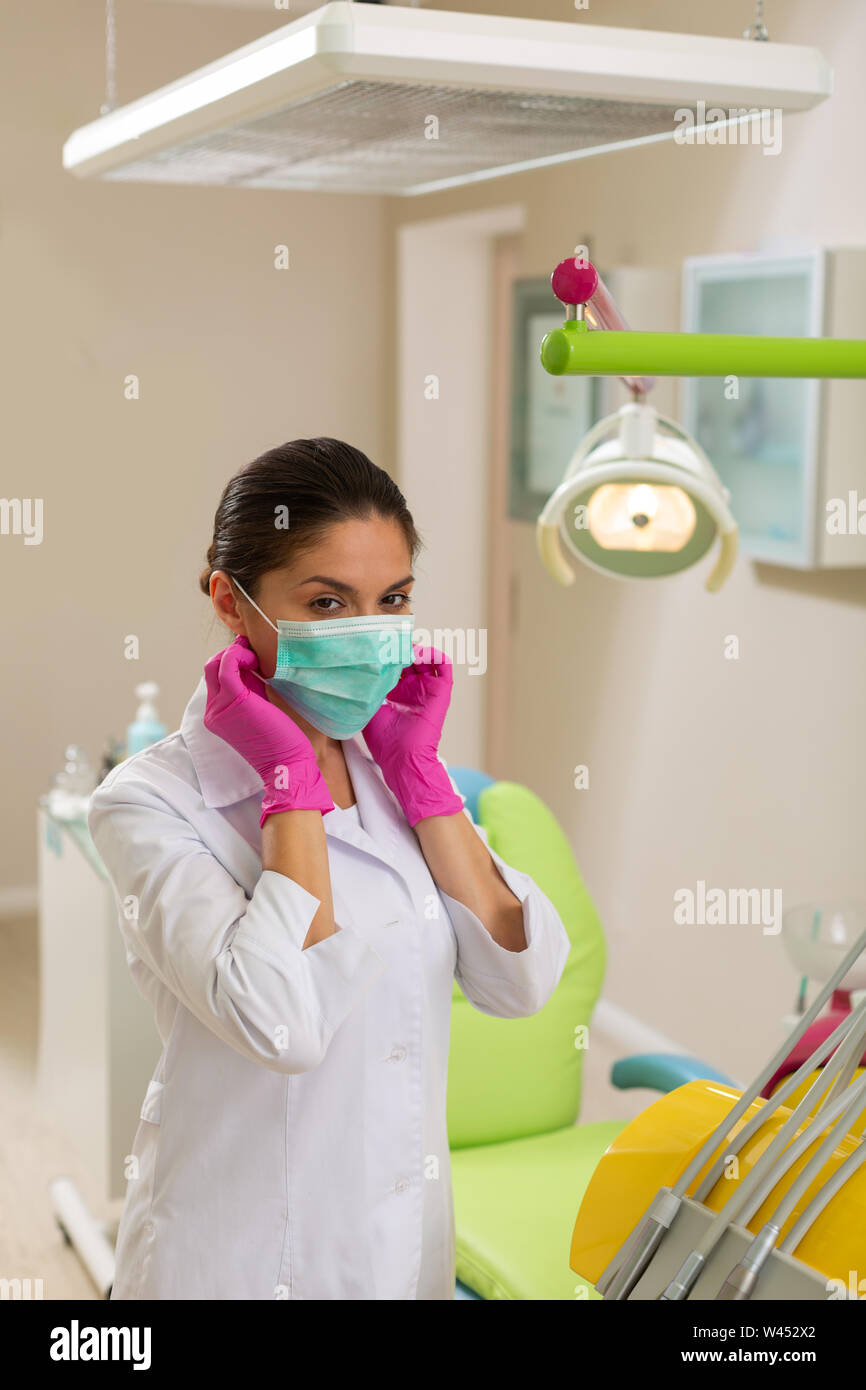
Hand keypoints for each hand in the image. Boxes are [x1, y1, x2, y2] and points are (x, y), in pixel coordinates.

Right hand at [204, 636, 333, 822]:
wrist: (286, 763)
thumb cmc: (280, 738)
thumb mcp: (258, 706)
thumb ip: (249, 686)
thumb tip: (248, 660)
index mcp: (217, 714)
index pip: (214, 678)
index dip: (230, 660)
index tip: (249, 652)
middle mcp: (213, 711)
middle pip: (210, 668)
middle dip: (229, 652)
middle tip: (249, 647)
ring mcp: (219, 708)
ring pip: (215, 665)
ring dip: (235, 652)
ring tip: (254, 654)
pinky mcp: (232, 701)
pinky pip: (227, 667)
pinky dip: (238, 655)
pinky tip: (253, 658)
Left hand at [362, 645, 463, 827]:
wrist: (402, 759)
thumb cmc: (384, 742)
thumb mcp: (368, 708)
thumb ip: (366, 688)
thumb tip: (354, 670)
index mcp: (398, 692)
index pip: (394, 663)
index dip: (386, 651)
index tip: (374, 641)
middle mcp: (414, 687)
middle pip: (410, 656)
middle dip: (399, 645)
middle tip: (388, 637)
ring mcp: (428, 688)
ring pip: (426, 657)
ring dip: (415, 647)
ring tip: (402, 643)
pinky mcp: (441, 690)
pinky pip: (443, 665)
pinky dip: (433, 653)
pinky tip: (417, 652)